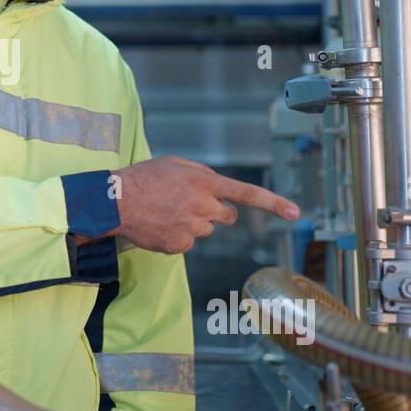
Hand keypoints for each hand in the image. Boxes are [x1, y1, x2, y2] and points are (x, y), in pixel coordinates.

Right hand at [110, 157, 299, 254]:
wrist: (115, 203)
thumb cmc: (142, 179)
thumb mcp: (174, 164)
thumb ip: (201, 174)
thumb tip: (216, 189)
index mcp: (205, 182)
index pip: (247, 194)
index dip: (274, 204)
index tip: (295, 214)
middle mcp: (204, 206)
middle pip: (226, 216)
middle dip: (215, 211)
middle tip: (188, 203)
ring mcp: (193, 229)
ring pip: (205, 230)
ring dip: (192, 222)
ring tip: (165, 212)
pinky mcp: (180, 246)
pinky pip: (187, 243)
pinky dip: (176, 236)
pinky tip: (159, 225)